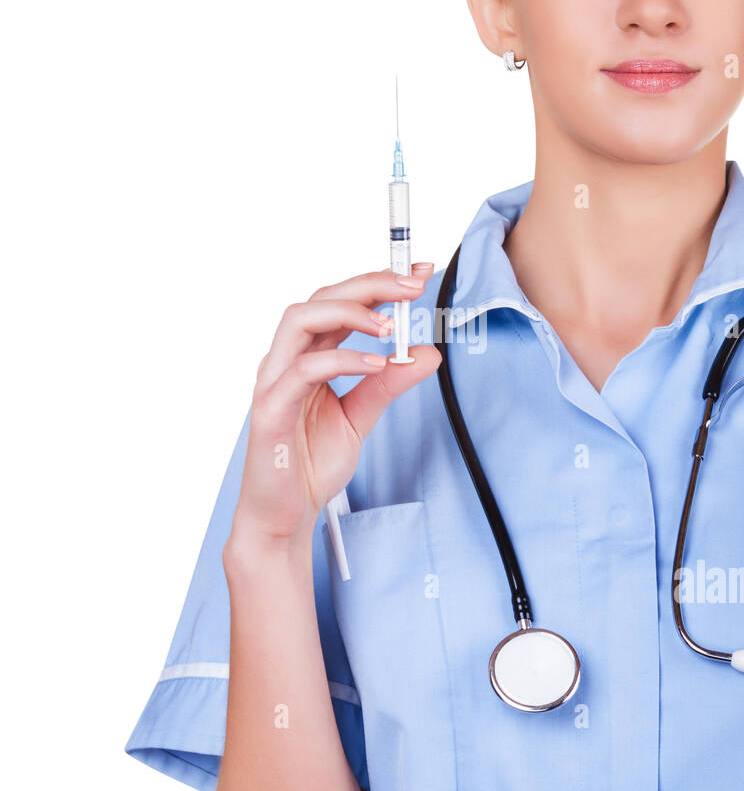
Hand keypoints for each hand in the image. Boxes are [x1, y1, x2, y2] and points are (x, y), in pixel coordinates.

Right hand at [228, 263, 440, 549]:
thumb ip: (389, 384)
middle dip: (368, 285)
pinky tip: (375, 363)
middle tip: (411, 285)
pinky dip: (341, 360)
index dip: (377, 283)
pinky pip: (302, 371)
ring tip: (390, 324)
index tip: (419, 273)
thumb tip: (426, 352)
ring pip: (300, 320)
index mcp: (306, 357)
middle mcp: (285, 361)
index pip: (339, 304)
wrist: (284, 517)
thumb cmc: (310, 465)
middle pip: (319, 299)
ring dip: (349, 312)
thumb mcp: (361, 417)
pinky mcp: (270, 411)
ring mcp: (274, 383)